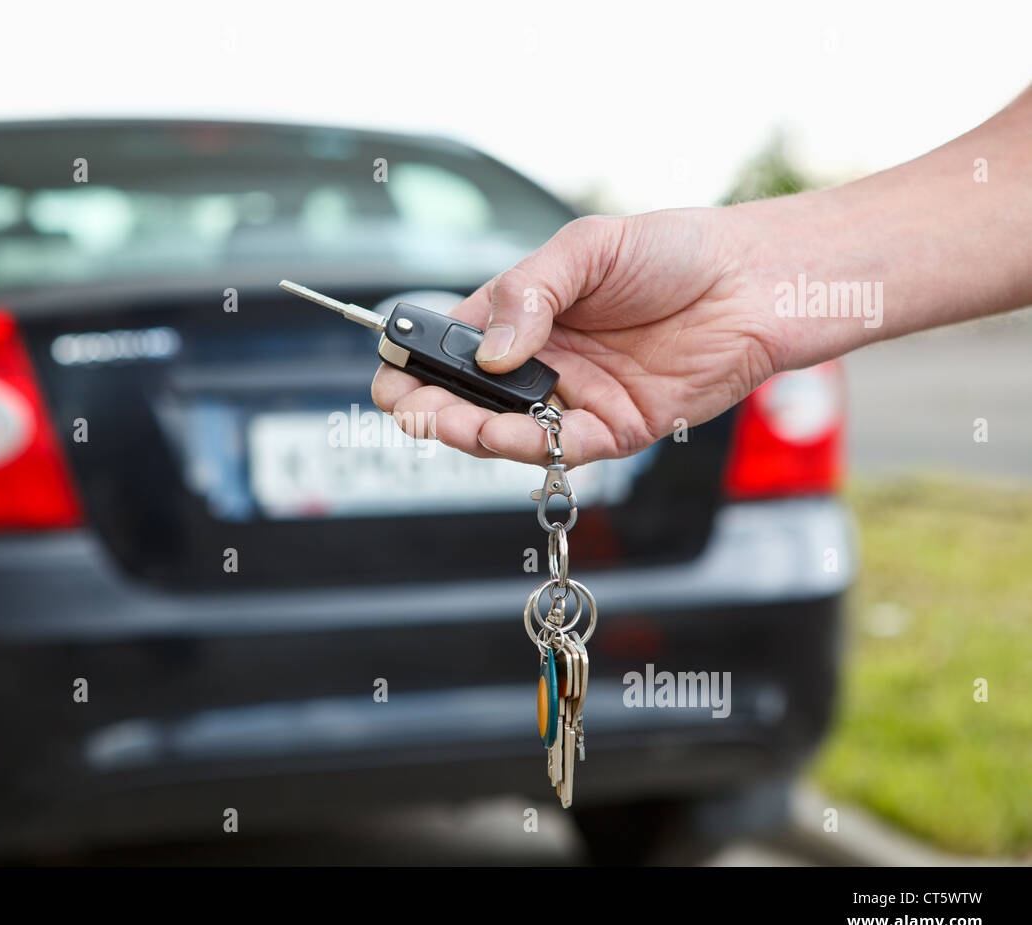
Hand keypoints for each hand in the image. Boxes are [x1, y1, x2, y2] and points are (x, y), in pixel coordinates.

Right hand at [371, 210, 783, 465]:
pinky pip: (562, 450)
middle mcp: (539, 365)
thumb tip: (487, 356)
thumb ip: (529, 296)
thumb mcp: (587, 248)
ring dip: (472, 434)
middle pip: (463, 403)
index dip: (412, 364)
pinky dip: (530, 448)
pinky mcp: (614, 430)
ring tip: (460, 424)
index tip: (396, 370)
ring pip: (505, 435)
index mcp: (519, 318)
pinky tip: (507, 434)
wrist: (754, 281)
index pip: (446, 350)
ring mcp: (573, 400)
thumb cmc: (673, 252)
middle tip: (416, 410)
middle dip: (430, 410)